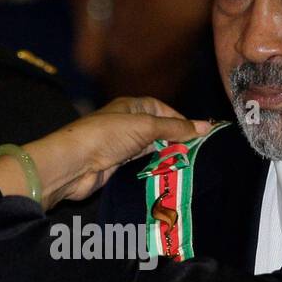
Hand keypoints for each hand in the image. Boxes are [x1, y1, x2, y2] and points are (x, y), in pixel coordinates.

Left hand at [0, 97, 211, 207]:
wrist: (74, 163)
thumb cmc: (107, 135)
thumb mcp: (146, 126)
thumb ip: (175, 128)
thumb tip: (206, 125)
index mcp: (131, 106)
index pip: (161, 109)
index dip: (180, 120)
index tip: (199, 133)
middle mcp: (126, 123)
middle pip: (158, 130)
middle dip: (175, 140)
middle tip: (197, 153)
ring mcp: (121, 145)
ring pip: (151, 149)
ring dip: (165, 157)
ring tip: (187, 166)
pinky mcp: (116, 166)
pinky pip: (141, 165)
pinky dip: (153, 169)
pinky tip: (167, 175)